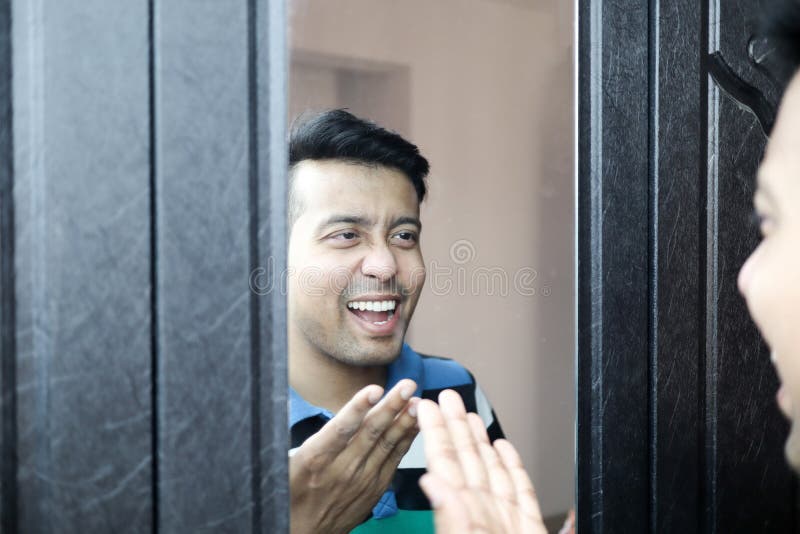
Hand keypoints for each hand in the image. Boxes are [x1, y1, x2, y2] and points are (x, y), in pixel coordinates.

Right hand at [289, 379, 419, 533]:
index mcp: (315, 459)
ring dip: (404, 421)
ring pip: (387, 445)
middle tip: (407, 384)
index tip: (374, 389)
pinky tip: (416, 423)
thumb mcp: (292, 460)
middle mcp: (341, 470)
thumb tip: (347, 408)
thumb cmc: (295, 488)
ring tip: (417, 400)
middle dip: (391, 406)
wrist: (303, 530)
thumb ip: (320, 436)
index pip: (340, 429)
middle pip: (370, 433)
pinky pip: (394, 459)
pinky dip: (406, 439)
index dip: (358, 408)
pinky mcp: (375, 488)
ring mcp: (361, 481)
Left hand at [417, 390, 546, 533]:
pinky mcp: (530, 528)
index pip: (445, 466)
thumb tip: (430, 482)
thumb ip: (451, 517)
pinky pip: (521, 490)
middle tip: (448, 397)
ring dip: (481, 441)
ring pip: (492, 471)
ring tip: (470, 416)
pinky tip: (504, 448)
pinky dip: (513, 467)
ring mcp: (505, 519)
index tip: (428, 408)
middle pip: (468, 460)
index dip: (437, 434)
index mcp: (464, 516)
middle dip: (457, 426)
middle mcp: (483, 514)